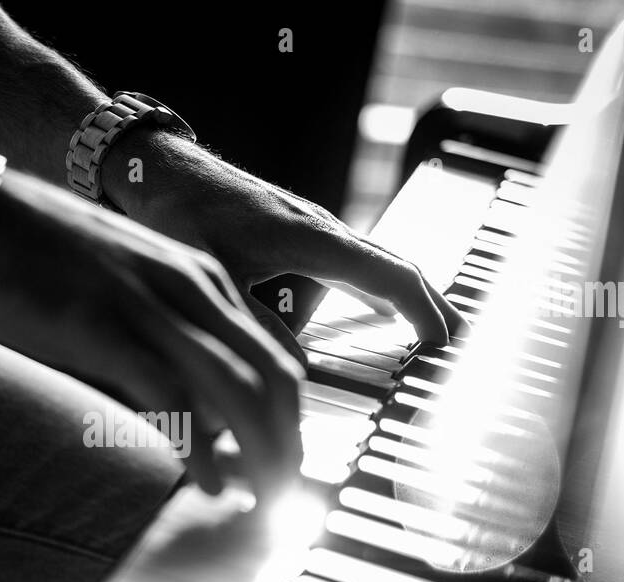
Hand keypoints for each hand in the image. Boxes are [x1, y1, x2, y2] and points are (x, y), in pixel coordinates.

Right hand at [0, 170, 303, 499]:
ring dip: (260, 454)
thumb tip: (193, 412)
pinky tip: (210, 484)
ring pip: (238, 389)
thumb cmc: (46, 262)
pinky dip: (199, 449)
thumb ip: (167, 339)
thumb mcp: (130, 290)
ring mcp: (152, 307)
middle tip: (285, 500)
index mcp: (203, 280)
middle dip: (289, 446)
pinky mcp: (108, 329)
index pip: (276, 357)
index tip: (285, 466)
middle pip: (273, 378)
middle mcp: (192, 290)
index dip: (292, 421)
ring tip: (262, 503)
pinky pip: (172, 396)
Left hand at [103, 129, 464, 346]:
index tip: (444, 346)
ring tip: (433, 332)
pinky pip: (355, 261)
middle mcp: (325, 228)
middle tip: (460, 344)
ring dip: (409, 296)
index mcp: (315, 238)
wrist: (163, 170)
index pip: (390, 276)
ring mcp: (315, 227)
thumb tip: (292, 369)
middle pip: (398, 267)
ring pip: (378, 263)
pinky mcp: (300, 231)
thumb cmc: (183, 214)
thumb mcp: (216, 277)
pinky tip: (377, 309)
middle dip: (433, 305)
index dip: (423, 313)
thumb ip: (256, 324)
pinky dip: (378, 287)